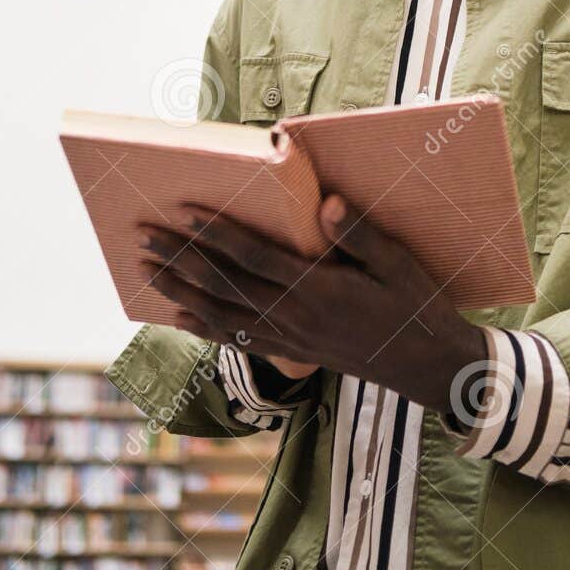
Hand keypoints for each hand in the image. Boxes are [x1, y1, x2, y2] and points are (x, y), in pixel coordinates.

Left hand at [136, 196, 485, 413]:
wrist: (427, 367)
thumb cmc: (416, 307)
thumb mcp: (398, 264)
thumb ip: (359, 234)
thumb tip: (325, 202)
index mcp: (319, 289)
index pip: (254, 257)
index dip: (215, 234)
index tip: (182, 212)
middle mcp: (295, 316)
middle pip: (224, 285)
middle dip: (179, 259)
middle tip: (141, 235)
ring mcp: (289, 338)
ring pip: (221, 314)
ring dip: (179, 291)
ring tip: (146, 271)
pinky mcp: (292, 351)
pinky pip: (237, 340)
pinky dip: (203, 328)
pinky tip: (178, 318)